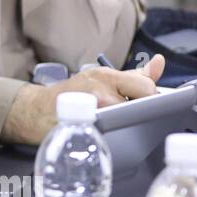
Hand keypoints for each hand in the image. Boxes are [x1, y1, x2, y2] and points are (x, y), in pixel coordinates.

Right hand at [2, 54, 165, 144]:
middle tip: (129, 116)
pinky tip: (106, 132)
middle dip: (140, 112)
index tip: (146, 104)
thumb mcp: (102, 79)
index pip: (146, 86)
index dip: (151, 98)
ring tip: (115, 123)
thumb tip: (160, 62)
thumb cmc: (71, 95)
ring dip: (126, 123)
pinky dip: (114, 134)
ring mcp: (91, 109)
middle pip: (140, 104)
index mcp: (105, 75)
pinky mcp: (85, 127)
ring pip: (128, 120)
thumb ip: (134, 75)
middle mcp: (99, 89)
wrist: (37, 110)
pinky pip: (113, 133)